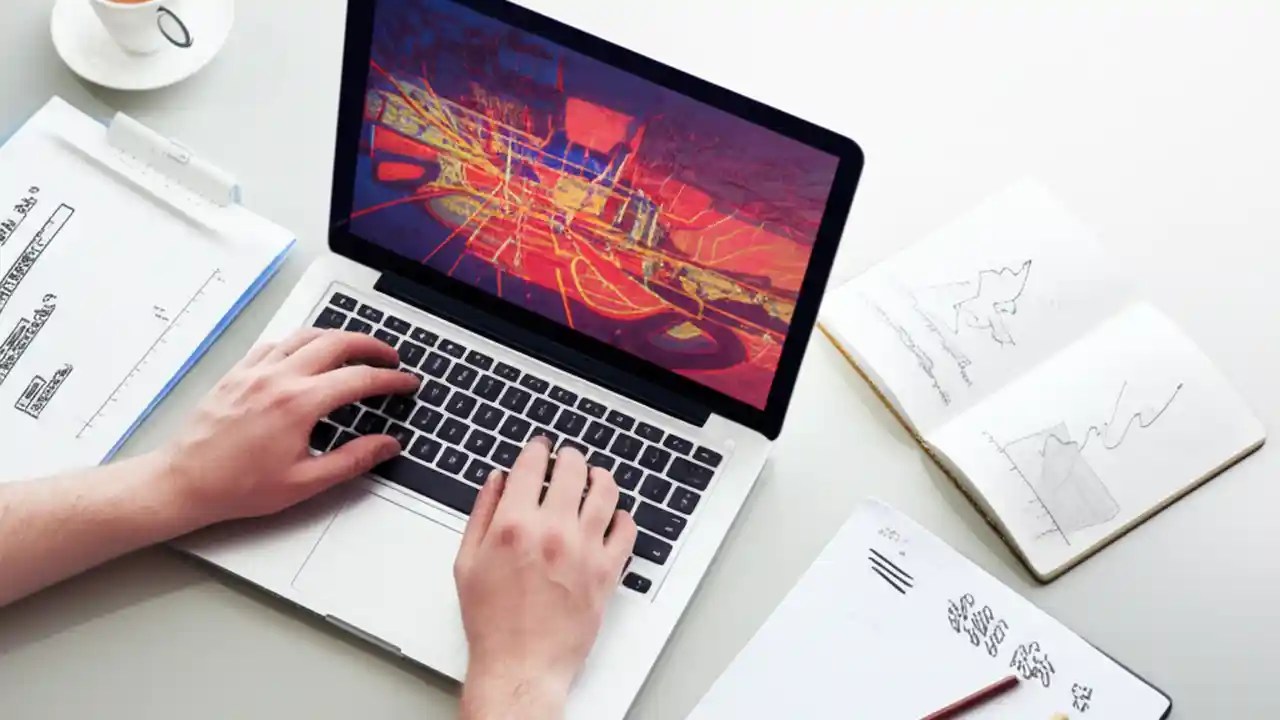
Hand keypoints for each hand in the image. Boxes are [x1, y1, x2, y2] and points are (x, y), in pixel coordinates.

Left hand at [156, 328, 419, 530]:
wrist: (185, 481)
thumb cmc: (238, 486)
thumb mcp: (305, 482)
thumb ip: (353, 460)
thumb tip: (387, 445)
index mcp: (299, 404)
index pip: (360, 379)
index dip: (391, 379)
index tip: (406, 383)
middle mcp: (278, 378)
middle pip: (337, 343)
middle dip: (371, 346)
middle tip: (390, 358)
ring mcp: (256, 370)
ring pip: (307, 335)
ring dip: (338, 337)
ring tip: (357, 348)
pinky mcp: (239, 372)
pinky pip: (277, 343)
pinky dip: (302, 341)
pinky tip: (309, 352)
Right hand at [455, 438, 637, 719]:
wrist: (521, 665)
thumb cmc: (492, 622)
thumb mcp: (467, 562)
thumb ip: (482, 514)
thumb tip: (497, 481)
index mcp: (514, 525)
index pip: (532, 465)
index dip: (537, 450)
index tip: (540, 448)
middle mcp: (552, 531)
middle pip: (572, 469)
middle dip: (569, 458)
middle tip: (567, 460)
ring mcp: (584, 550)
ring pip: (605, 492)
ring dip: (600, 477)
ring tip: (595, 478)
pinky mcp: (607, 571)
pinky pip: (626, 530)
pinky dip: (622, 516)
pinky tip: (613, 516)